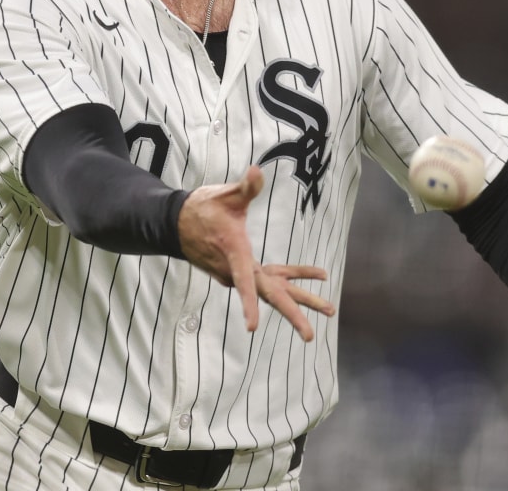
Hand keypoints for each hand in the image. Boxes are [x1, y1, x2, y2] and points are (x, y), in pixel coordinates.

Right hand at [178, 165, 335, 340]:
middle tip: (310, 336)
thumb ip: (245, 188)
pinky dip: (293, 277)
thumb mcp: (224, 195)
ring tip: (330, 309)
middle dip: (292, 314)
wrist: (178, 223)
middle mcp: (237, 270)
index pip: (243, 282)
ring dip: (301, 298)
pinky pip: (272, 277)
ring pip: (274, 289)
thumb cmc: (201, 209)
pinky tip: (316, 275)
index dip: (248, 303)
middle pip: (268, 296)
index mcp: (234, 253)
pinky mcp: (242, 270)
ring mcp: (240, 272)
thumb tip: (257, 172)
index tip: (251, 327)